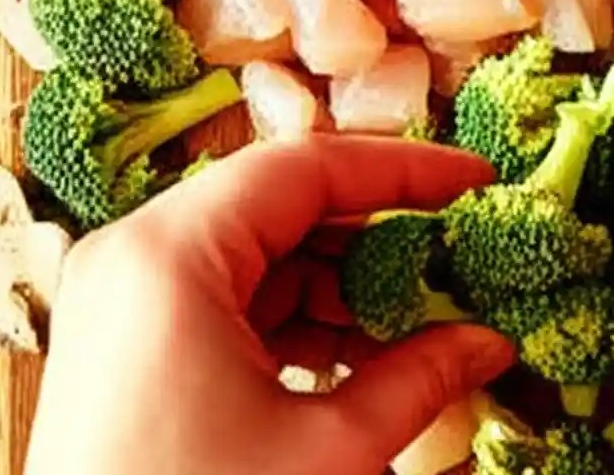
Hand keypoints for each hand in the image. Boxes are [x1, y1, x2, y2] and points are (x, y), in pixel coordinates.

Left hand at [25, 136, 514, 474]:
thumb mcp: (328, 454)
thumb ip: (419, 380)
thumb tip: (488, 343)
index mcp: (169, 258)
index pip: (305, 168)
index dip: (404, 169)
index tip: (475, 181)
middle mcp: (133, 259)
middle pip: (280, 205)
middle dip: (378, 230)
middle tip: (457, 251)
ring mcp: (124, 301)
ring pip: (259, 253)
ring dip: (344, 279)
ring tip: (422, 316)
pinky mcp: (130, 345)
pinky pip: (230, 300)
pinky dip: (300, 317)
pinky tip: (364, 352)